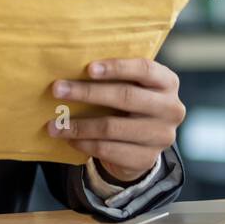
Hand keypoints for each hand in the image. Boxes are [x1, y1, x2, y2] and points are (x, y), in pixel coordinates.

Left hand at [46, 58, 185, 182]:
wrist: (144, 143)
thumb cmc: (131, 103)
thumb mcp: (133, 85)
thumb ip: (115, 76)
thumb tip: (71, 65)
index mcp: (167, 82)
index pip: (144, 69)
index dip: (117, 67)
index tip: (88, 68)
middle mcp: (171, 108)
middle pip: (125, 96)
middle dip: (87, 92)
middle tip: (57, 90)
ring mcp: (161, 136)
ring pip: (112, 127)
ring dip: (78, 125)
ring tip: (53, 124)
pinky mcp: (147, 159)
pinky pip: (108, 150)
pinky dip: (84, 143)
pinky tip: (69, 139)